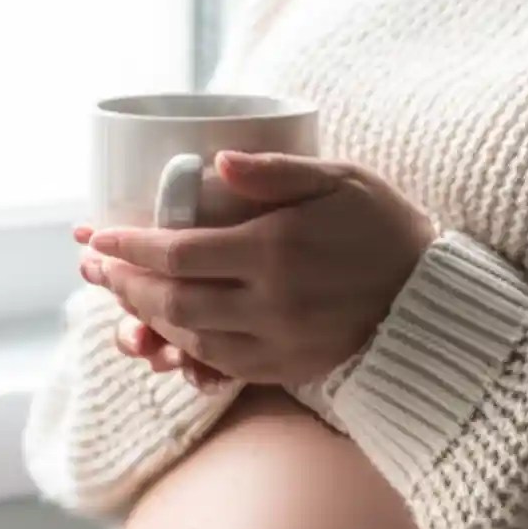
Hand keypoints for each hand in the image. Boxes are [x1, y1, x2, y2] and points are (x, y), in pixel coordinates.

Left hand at [82, 152, 435, 385]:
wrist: (433, 299)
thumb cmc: (383, 226)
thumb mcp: (340, 179)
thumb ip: (276, 171)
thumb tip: (219, 159)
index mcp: (275, 251)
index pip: (178, 252)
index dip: (129, 246)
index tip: (95, 236)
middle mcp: (269, 304)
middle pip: (171, 301)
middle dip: (123, 284)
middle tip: (94, 266)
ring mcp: (276, 343)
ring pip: (188, 338)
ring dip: (145, 318)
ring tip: (120, 294)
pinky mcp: (286, 368)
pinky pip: (219, 367)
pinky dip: (183, 350)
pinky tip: (164, 333)